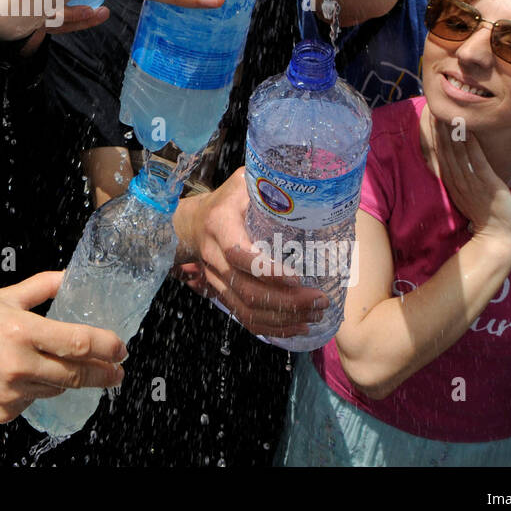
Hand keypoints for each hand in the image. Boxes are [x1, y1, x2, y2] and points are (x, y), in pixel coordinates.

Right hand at [0, 271, 126, 423]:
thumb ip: (41, 287)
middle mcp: (18, 365)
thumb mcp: (1, 295)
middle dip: (103, 372)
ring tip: (66, 366)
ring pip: (57, 388)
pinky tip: (25, 374)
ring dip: (68, 378)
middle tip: (117, 370)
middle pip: (77, 374)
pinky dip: (38, 388)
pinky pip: (35, 400)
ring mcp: (11, 393)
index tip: (121, 347)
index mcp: (20, 330)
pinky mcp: (4, 411)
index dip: (106, 346)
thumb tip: (70, 277)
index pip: (78, 343)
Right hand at [182, 170, 328, 337]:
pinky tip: (296, 326)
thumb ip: (269, 184)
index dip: (267, 270)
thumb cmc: (226, 200)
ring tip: (315, 315)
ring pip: (246, 310)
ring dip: (283, 318)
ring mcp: (215, 279)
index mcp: (220, 225)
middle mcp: (214, 256)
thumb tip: (308, 186)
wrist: (190, 223)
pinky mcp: (221, 294)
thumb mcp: (243, 183)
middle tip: (319, 301)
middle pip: (247, 290)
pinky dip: (271, 327)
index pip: (239, 254)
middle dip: (287, 302)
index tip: (298, 278)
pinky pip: (243, 318)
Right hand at [424, 114, 510, 243]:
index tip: (430, 115)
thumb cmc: (486, 214)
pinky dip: (470, 144)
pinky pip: (475, 160)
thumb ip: (462, 176)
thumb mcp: (468, 193)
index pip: (440, 153)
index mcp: (452, 181)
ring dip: (451, 131)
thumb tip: (459, 159)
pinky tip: (467, 129)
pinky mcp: (486, 183)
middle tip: (433, 106)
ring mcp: (470, 181)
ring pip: (457, 152)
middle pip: (444, 149)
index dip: (434, 133)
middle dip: (438, 127)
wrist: (498, 235)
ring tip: (446, 111)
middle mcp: (457, 179)